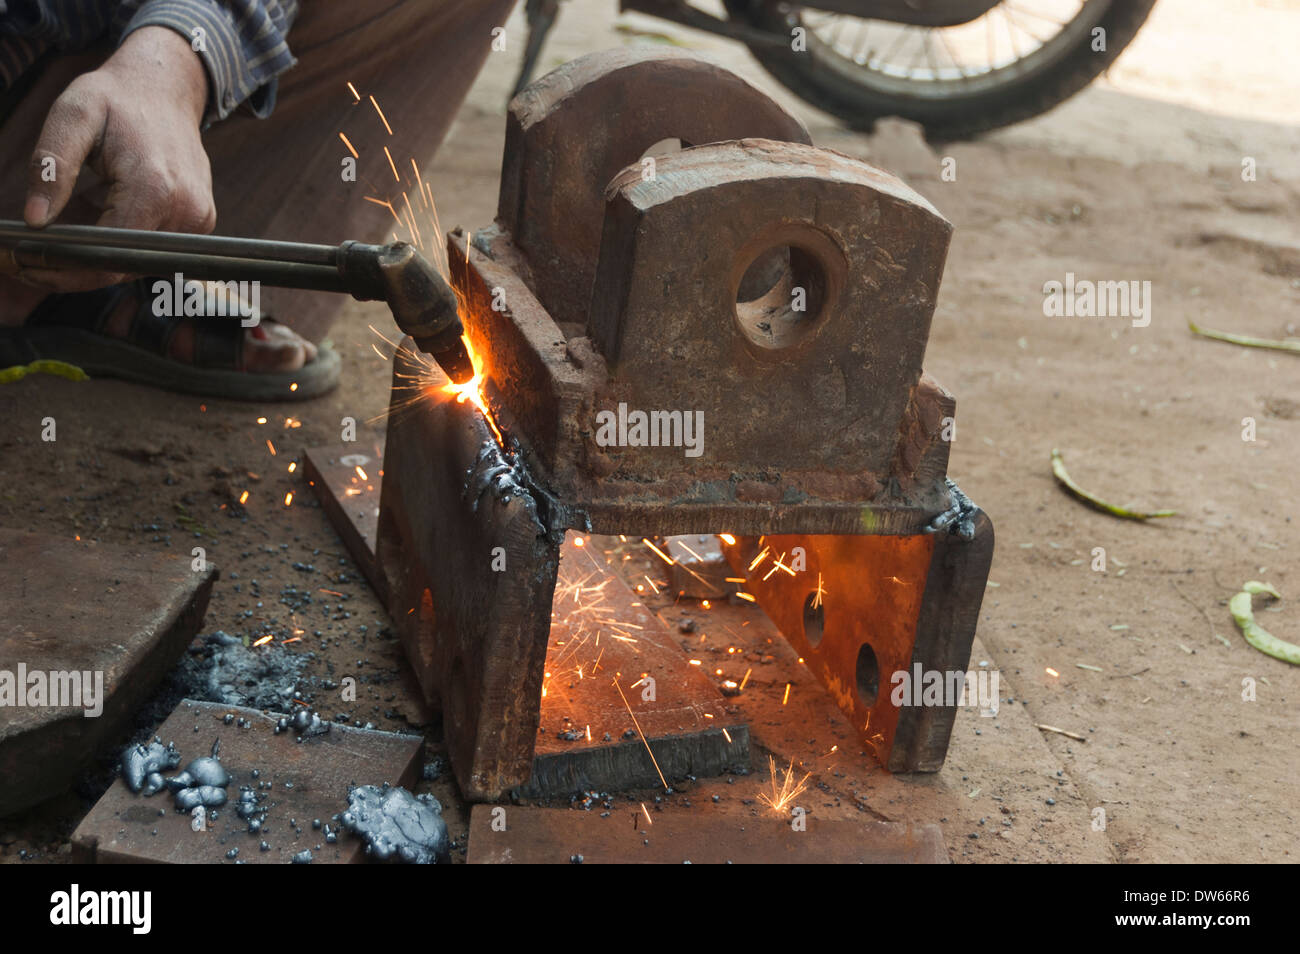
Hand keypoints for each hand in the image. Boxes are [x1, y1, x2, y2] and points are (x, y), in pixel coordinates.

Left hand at [21, 26, 215, 291]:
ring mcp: (199, 219)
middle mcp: (186, 211)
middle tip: (33, 255)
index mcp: (154, 188)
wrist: (166, 88)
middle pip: (123, 267)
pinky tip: (100, 216)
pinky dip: (122, 242)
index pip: (107, 256)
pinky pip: (155, 249)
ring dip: (99, 254)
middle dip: (76, 267)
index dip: (65, 269)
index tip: (27, 265)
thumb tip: (35, 219)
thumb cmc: (116, 99)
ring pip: (138, 263)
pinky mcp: (202, 221)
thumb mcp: (72, 116)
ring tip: (66, 227)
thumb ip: (52, 166)